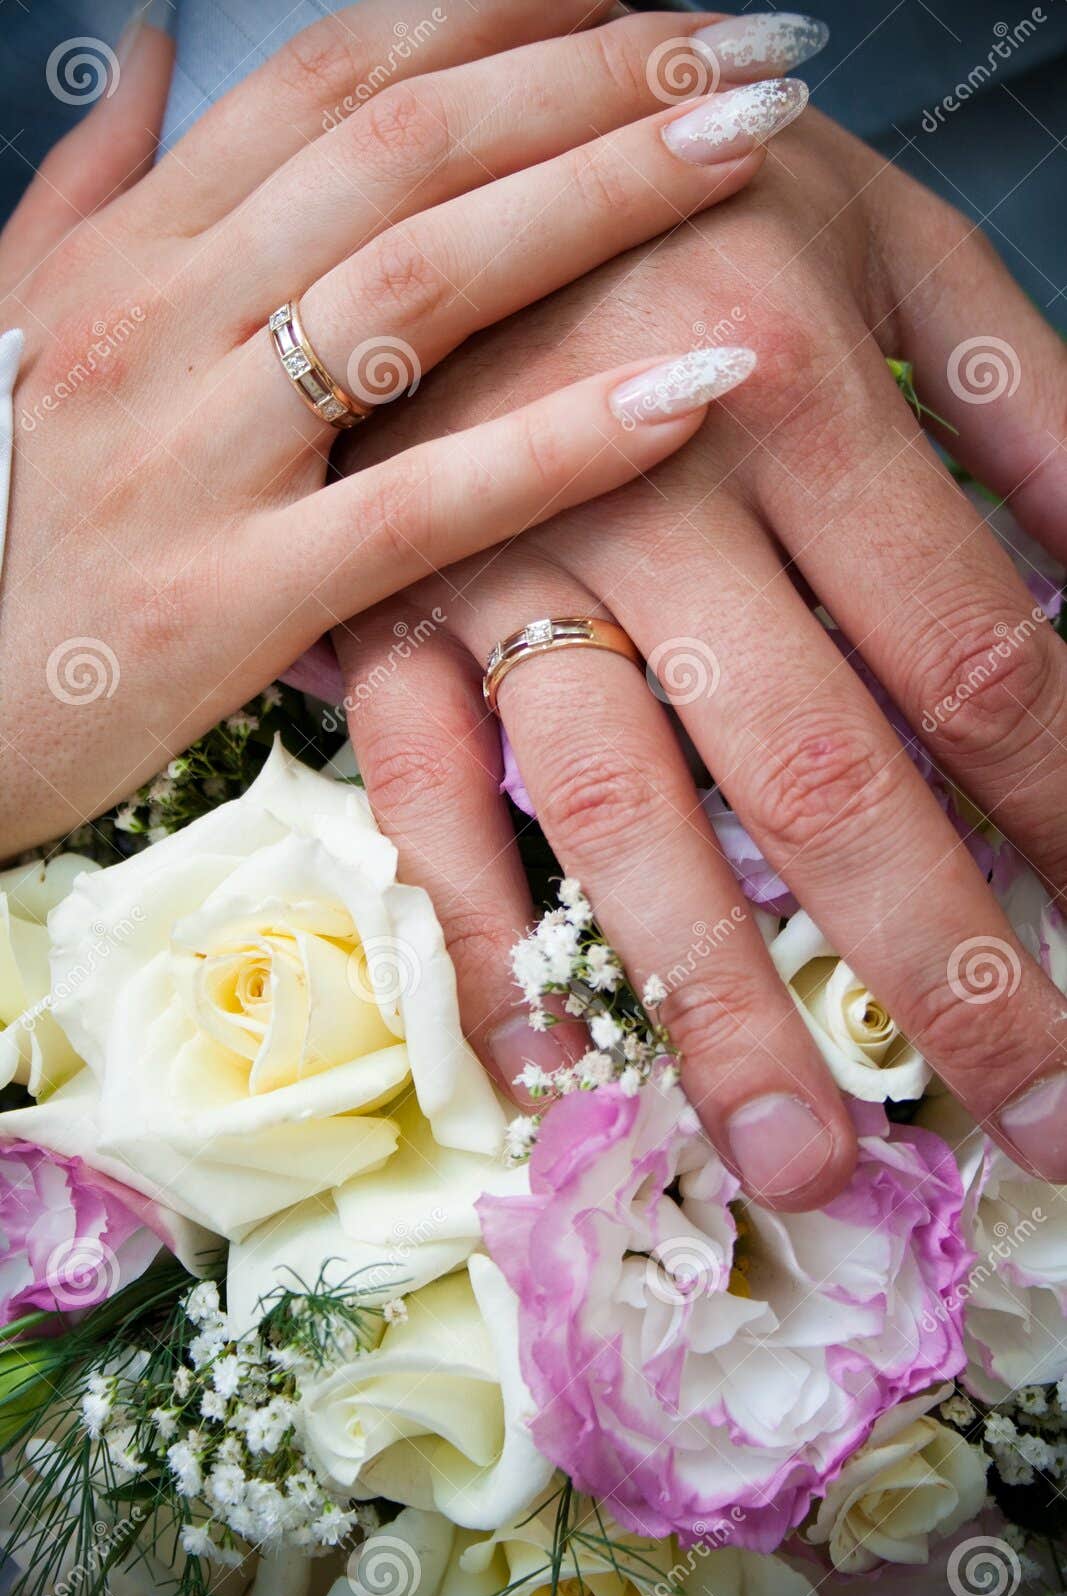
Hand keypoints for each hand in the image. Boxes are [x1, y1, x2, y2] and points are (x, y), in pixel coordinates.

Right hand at [0, 2, 785, 853]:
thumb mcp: (19, 323)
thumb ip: (91, 185)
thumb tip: (142, 48)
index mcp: (132, 251)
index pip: (333, 75)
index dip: (496, 11)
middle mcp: (160, 321)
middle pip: (403, 147)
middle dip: (591, 76)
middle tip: (749, 46)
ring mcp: (194, 457)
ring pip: (417, 287)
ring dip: (598, 200)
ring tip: (745, 152)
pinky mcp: (230, 598)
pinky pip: (417, 506)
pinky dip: (556, 444)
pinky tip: (688, 392)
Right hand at [338, 62, 1066, 1201]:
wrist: (447, 139)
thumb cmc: (697, 194)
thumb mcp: (893, 244)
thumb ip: (1030, 412)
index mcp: (796, 379)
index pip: (973, 658)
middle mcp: (643, 490)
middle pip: (818, 775)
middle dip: (943, 971)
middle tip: (1040, 1130)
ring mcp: (494, 564)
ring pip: (618, 817)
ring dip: (716, 1005)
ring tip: (800, 1160)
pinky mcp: (382, 613)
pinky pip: (424, 802)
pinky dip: (485, 942)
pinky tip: (557, 1070)